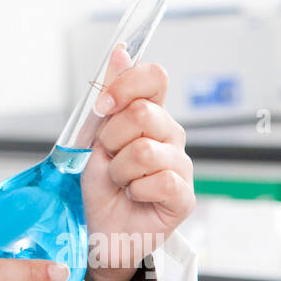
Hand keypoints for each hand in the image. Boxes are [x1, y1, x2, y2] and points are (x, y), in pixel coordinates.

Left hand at [80, 44, 195, 280]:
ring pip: (146, 150)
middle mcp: (171, 135)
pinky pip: (161, 180)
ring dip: (119, 170)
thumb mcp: (95, 136)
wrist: (100, 228)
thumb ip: (110, 97)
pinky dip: (136, 190)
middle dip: (112, 138)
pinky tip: (135, 197)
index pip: (155, 77)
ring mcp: (181, 164)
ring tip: (120, 182)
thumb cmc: (100, 184)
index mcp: (151, 114)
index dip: (127, 85)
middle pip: (144, 113)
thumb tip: (120, 51)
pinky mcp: (184, 196)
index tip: (103, 106)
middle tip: (109, 158)